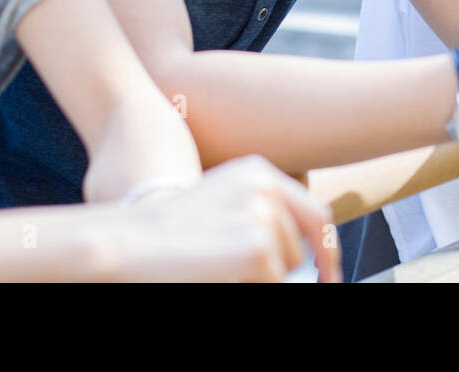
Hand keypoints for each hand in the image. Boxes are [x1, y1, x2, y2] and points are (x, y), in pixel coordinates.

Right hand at [114, 155, 341, 281]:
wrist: (129, 243)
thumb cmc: (165, 231)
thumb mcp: (222, 206)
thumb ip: (261, 217)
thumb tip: (302, 254)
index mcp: (259, 172)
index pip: (314, 213)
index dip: (326, 248)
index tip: (330, 272)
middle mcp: (267, 188)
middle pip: (306, 244)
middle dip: (298, 269)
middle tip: (274, 277)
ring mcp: (265, 218)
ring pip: (289, 268)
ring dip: (265, 277)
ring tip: (219, 267)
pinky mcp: (259, 252)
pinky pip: (274, 283)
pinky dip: (253, 286)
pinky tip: (219, 275)